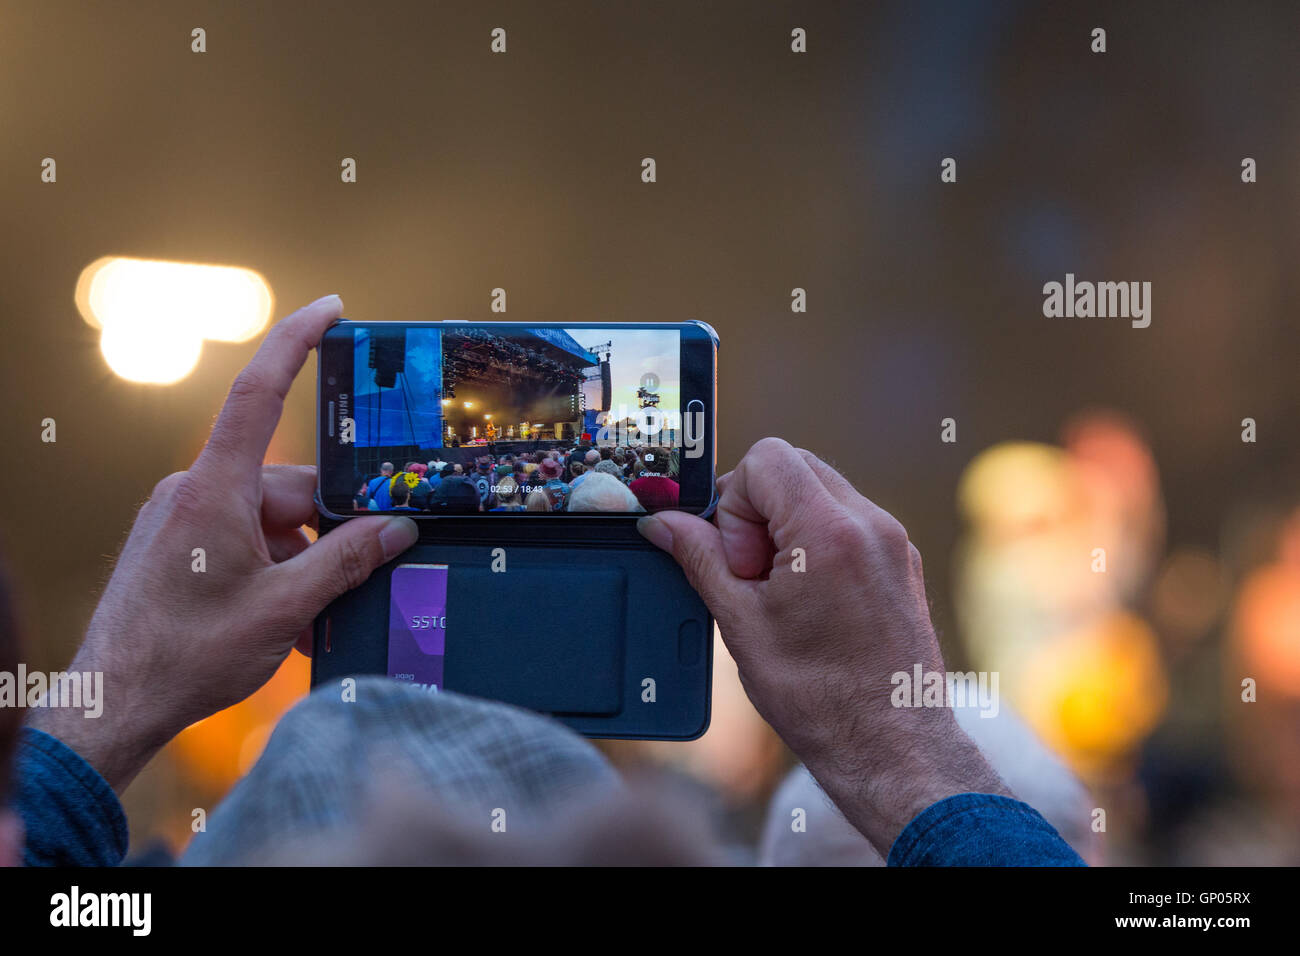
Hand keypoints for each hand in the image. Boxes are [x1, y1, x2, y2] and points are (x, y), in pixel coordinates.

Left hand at [29, 295, 418, 791]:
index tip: (331, 308)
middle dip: (327, 528)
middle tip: (357, 575)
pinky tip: (287, 617)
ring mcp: (182, 518)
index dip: (295, 342)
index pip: (257, 394)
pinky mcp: (177, 544)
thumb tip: (398, 529)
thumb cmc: (187, 656)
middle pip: (287, 484)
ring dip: (300, 559)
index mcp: (215, 491)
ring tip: (310, 617)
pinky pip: (243, 538)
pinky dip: (273, 569)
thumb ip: (347, 562)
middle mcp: (195, 492)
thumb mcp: (285, 608)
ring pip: (269, 518)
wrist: (112, 705)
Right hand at [637, 437, 1008, 852]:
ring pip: (821, 491)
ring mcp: (893, 542)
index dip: (735, 501)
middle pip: (794, 466)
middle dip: (758, 508)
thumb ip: (699, 559)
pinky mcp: (902, 561)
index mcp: (830, 532)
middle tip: (752, 571)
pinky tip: (808, 600)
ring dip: (786, 525)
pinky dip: (816, 541)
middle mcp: (871, 524)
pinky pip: (848, 521)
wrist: (892, 747)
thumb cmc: (821, 698)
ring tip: (780, 591)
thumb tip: (662, 523)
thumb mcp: (742, 625)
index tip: (738, 558)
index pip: (766, 458)